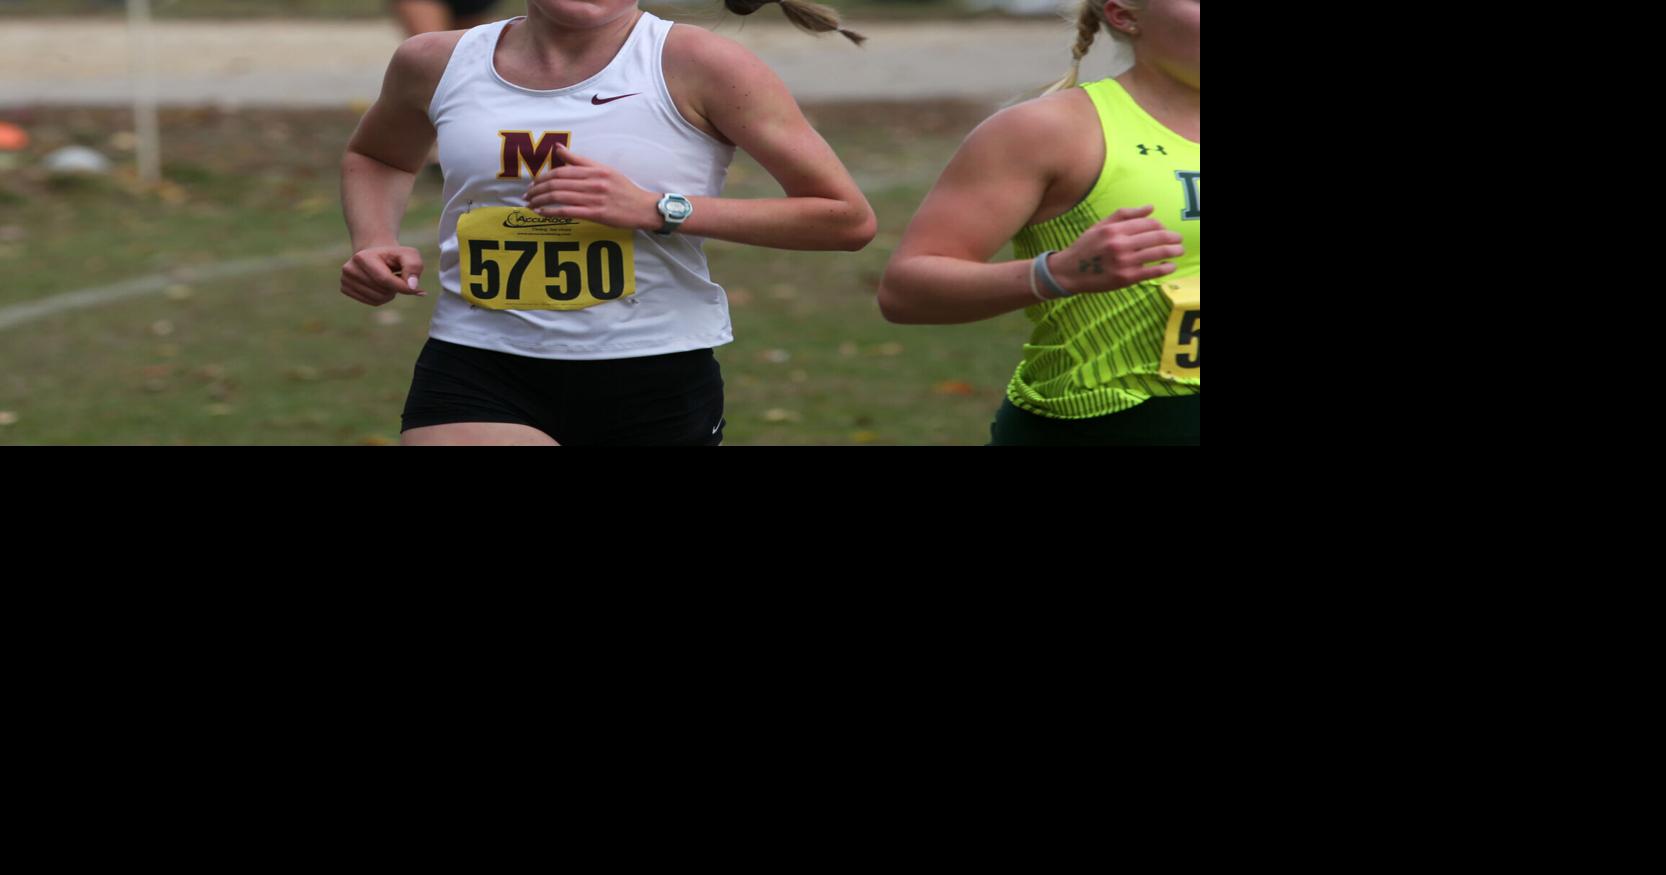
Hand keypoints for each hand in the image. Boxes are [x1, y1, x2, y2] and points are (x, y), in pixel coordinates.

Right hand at [341, 245, 425, 306]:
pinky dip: (382, 298)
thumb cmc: (395, 256)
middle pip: (381, 290)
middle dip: (395, 288)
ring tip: (388, 280)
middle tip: (395, 276)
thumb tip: (412, 286)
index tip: (415, 288)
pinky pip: (372, 302)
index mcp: (362, 257)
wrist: (377, 256)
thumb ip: (414, 266)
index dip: (402, 286)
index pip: (384, 279)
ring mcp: (345, 279)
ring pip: (377, 298)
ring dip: (389, 293)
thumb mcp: (409, 255)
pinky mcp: (345, 289)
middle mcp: (349, 268)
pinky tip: (380, 286)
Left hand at [525, 143, 659, 230]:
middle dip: (538, 189)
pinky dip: (552, 212)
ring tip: (530, 204)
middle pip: (558, 184)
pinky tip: (542, 213)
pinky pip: (569, 211)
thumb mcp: (604, 170)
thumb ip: (580, 161)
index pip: (562, 171)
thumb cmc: (624, 189)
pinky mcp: (597, 214)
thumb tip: (558, 149)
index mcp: (595, 170)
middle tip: (527, 195)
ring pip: (560, 197)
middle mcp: (594, 183)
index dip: (544, 177)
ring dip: (541, 200)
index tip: (534, 183)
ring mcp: (595, 199)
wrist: (643, 208)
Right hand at [1050, 205, 1183, 294]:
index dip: (1161, 226)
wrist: (1069, 271)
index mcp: (1115, 229)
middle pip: (1157, 237)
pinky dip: (1165, 268)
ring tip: (1179, 251)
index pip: (1148, 224)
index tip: (1164, 230)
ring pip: (1158, 253)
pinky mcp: (1126, 278)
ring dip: (1174, 251)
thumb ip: (1126, 214)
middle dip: (1173, 238)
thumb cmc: (1086, 247)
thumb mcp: (1101, 225)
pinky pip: (1152, 272)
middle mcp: (1120, 244)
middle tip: (1179, 240)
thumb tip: (1151, 208)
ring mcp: (1124, 262)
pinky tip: (1171, 266)